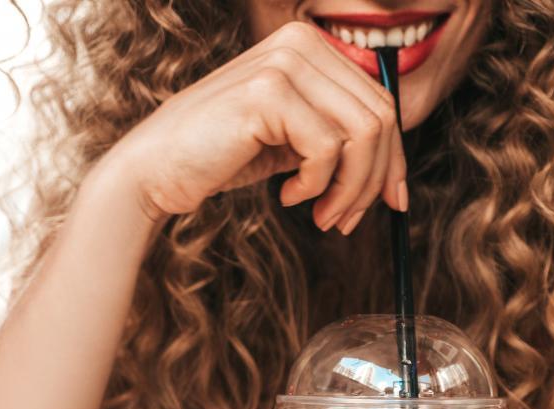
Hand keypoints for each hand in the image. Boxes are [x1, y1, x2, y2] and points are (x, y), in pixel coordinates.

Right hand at [115, 21, 406, 236]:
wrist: (157, 170)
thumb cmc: (222, 157)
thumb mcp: (293, 143)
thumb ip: (339, 141)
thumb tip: (395, 180)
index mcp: (310, 48)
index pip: (381, 102)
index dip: (394, 159)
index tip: (391, 203)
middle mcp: (301, 43)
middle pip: (380, 118)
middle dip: (374, 181)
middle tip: (347, 219)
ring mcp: (284, 63)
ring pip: (363, 134)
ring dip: (349, 190)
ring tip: (323, 216)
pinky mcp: (268, 92)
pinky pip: (327, 150)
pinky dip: (315, 186)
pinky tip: (287, 195)